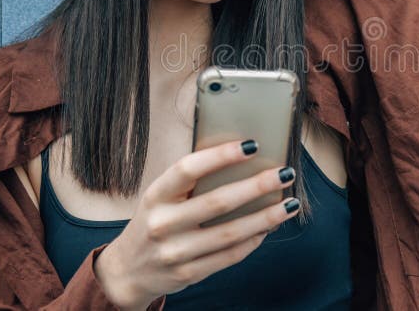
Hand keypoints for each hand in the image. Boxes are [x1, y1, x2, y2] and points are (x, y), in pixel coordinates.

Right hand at [94, 140, 298, 309]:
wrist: (128, 270)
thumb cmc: (156, 220)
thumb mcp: (161, 197)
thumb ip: (191, 182)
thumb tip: (242, 160)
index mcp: (155, 195)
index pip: (189, 168)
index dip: (221, 155)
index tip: (252, 145)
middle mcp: (162, 223)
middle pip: (218, 202)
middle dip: (258, 186)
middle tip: (285, 173)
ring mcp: (174, 252)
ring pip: (230, 233)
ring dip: (266, 217)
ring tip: (290, 203)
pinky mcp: (188, 273)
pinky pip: (230, 255)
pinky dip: (254, 240)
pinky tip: (269, 227)